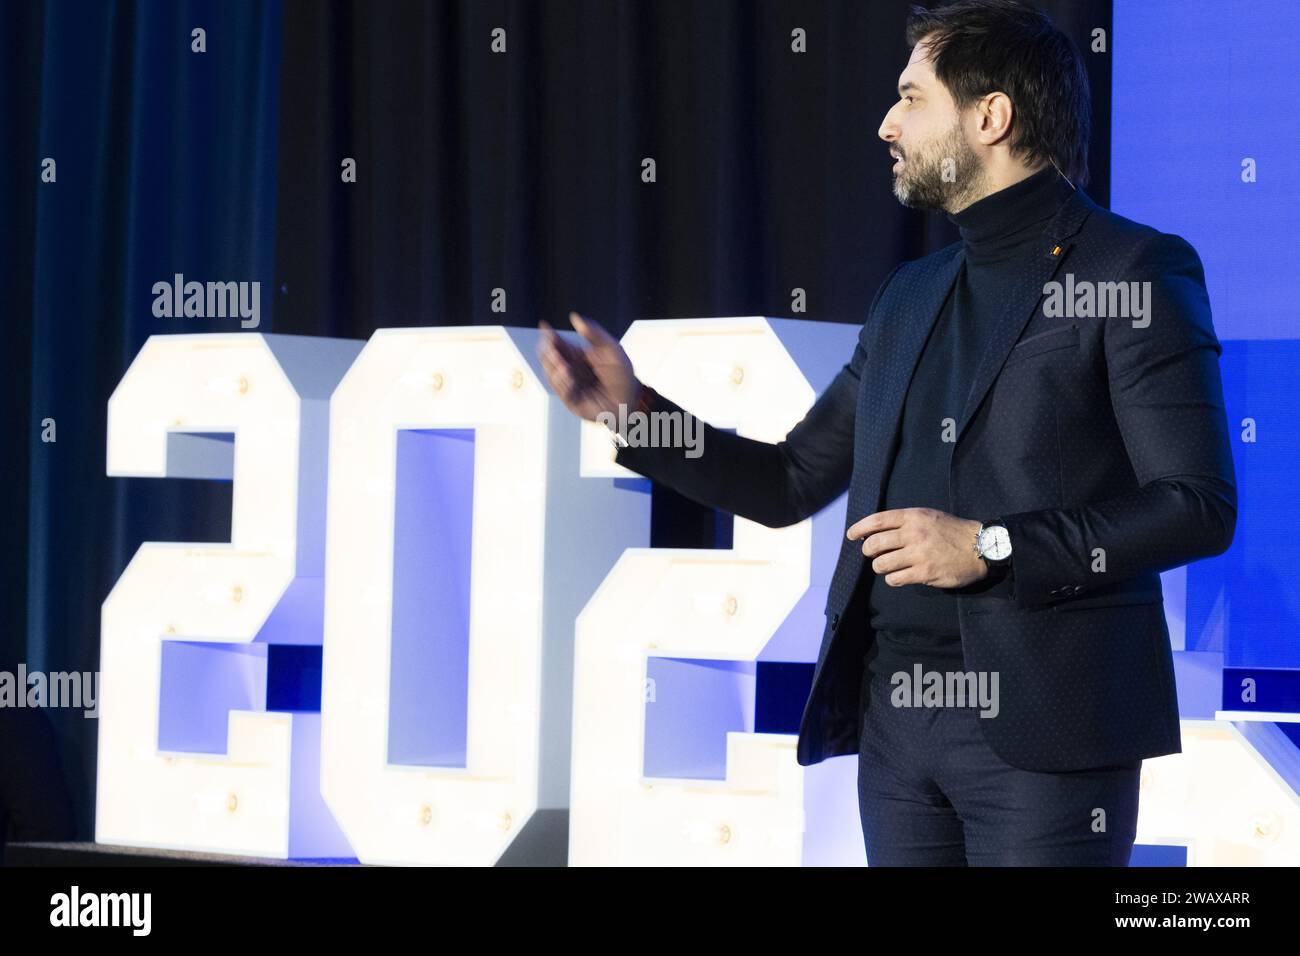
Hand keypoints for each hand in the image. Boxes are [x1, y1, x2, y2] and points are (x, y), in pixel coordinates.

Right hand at [537, 312, 640, 422]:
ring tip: (562, 364)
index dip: (550, 336)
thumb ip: (593, 333)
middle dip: (549, 353)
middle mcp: (571, 370)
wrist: (631, 397)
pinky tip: (568, 376)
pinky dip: (562, 383)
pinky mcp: (572, 401)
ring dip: (553, 368)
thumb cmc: (623, 373)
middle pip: (551, 359)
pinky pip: (562, 392)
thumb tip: (574, 317)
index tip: (544, 327)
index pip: (559, 345)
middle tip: (551, 348)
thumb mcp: (611, 348)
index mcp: (577, 356)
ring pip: (552, 375)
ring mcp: (570, 386)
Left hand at [847, 507, 987, 587]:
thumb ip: (904, 522)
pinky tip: (899, 576)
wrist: (980, 547)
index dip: (859, 529)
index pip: (876, 521)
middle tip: (872, 554)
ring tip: (887, 566)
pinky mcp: (924, 573)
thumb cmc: (952, 531)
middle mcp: (913, 534)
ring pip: (881, 564)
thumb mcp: (928, 516)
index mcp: (913, 517)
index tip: (851, 536)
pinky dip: (892, 579)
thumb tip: (874, 532)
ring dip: (880, 567)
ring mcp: (918, 554)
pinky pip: (895, 579)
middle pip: (874, 545)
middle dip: (868, 551)